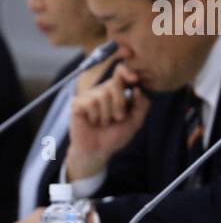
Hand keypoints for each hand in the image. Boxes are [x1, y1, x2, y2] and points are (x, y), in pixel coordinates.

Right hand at [67, 64, 149, 180]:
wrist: (98, 151)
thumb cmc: (115, 136)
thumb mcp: (135, 122)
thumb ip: (141, 106)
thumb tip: (137, 88)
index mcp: (116, 93)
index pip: (120, 73)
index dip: (126, 72)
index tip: (134, 79)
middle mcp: (101, 91)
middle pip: (114, 84)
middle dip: (120, 104)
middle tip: (118, 118)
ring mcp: (88, 96)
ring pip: (103, 95)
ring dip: (108, 114)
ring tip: (103, 122)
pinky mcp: (77, 103)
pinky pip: (90, 103)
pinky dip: (95, 116)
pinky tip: (92, 122)